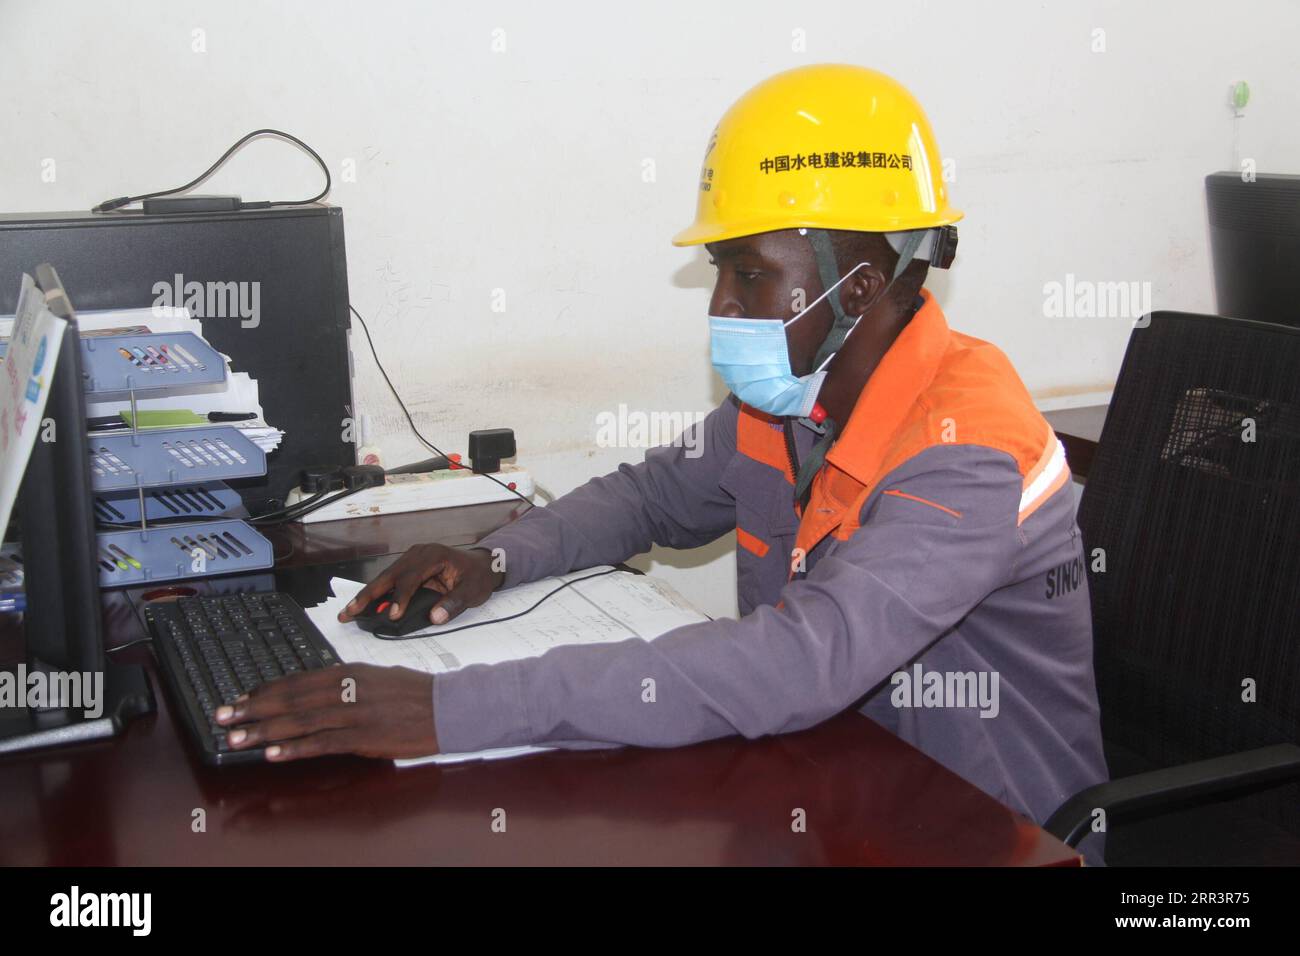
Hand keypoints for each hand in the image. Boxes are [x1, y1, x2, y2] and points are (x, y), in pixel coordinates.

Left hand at [214, 663, 437, 760]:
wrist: (447, 706)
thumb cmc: (414, 692)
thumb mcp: (376, 676)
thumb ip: (345, 682)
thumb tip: (315, 690)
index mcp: (348, 671)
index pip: (296, 680)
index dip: (264, 690)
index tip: (239, 698)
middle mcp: (346, 688)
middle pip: (290, 699)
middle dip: (252, 709)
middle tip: (223, 717)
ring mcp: (354, 712)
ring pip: (300, 720)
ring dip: (264, 730)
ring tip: (237, 740)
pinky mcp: (364, 736)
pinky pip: (323, 742)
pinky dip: (296, 748)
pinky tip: (275, 754)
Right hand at [337, 543, 504, 625]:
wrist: (483, 565)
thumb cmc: (477, 577)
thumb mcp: (473, 591)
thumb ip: (454, 604)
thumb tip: (435, 617)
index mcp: (434, 556)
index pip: (411, 577)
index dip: (400, 597)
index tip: (392, 614)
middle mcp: (419, 554)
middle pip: (390, 575)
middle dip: (369, 594)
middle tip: (350, 611)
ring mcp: (411, 558)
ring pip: (385, 577)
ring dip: (367, 594)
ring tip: (348, 612)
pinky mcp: (408, 566)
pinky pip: (390, 580)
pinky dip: (376, 592)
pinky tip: (363, 605)